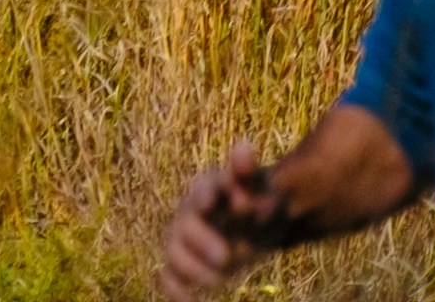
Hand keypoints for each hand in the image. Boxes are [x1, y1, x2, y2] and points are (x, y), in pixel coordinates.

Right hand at [157, 144, 299, 299]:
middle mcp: (191, 211)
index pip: (202, 189)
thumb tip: (243, 147)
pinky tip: (191, 300)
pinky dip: (177, 289)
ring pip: (174, 253)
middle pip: (185, 226)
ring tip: (220, 279)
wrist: (261, 225)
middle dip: (203, 242)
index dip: (206, 195)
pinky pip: (169, 277)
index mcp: (211, 187)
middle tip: (226, 257)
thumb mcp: (264, 186)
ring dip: (193, 268)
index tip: (212, 203)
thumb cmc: (261, 200)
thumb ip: (251, 172)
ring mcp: (184, 238)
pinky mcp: (183, 262)